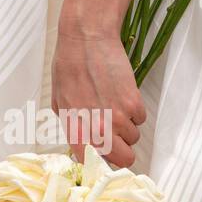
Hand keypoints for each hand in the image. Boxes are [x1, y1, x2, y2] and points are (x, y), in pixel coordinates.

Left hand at [51, 0, 145, 168]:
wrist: (86, 39)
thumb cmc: (69, 65)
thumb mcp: (60, 101)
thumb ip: (72, 125)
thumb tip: (83, 141)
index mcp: (76, 130)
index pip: (93, 162)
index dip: (102, 162)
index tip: (104, 157)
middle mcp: (98, 129)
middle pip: (124, 159)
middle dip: (123, 151)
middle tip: (118, 138)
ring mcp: (117, 118)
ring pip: (134, 137)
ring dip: (128, 127)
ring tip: (115, 107)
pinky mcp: (133, 103)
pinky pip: (141, 119)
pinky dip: (135, 111)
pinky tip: (122, 96)